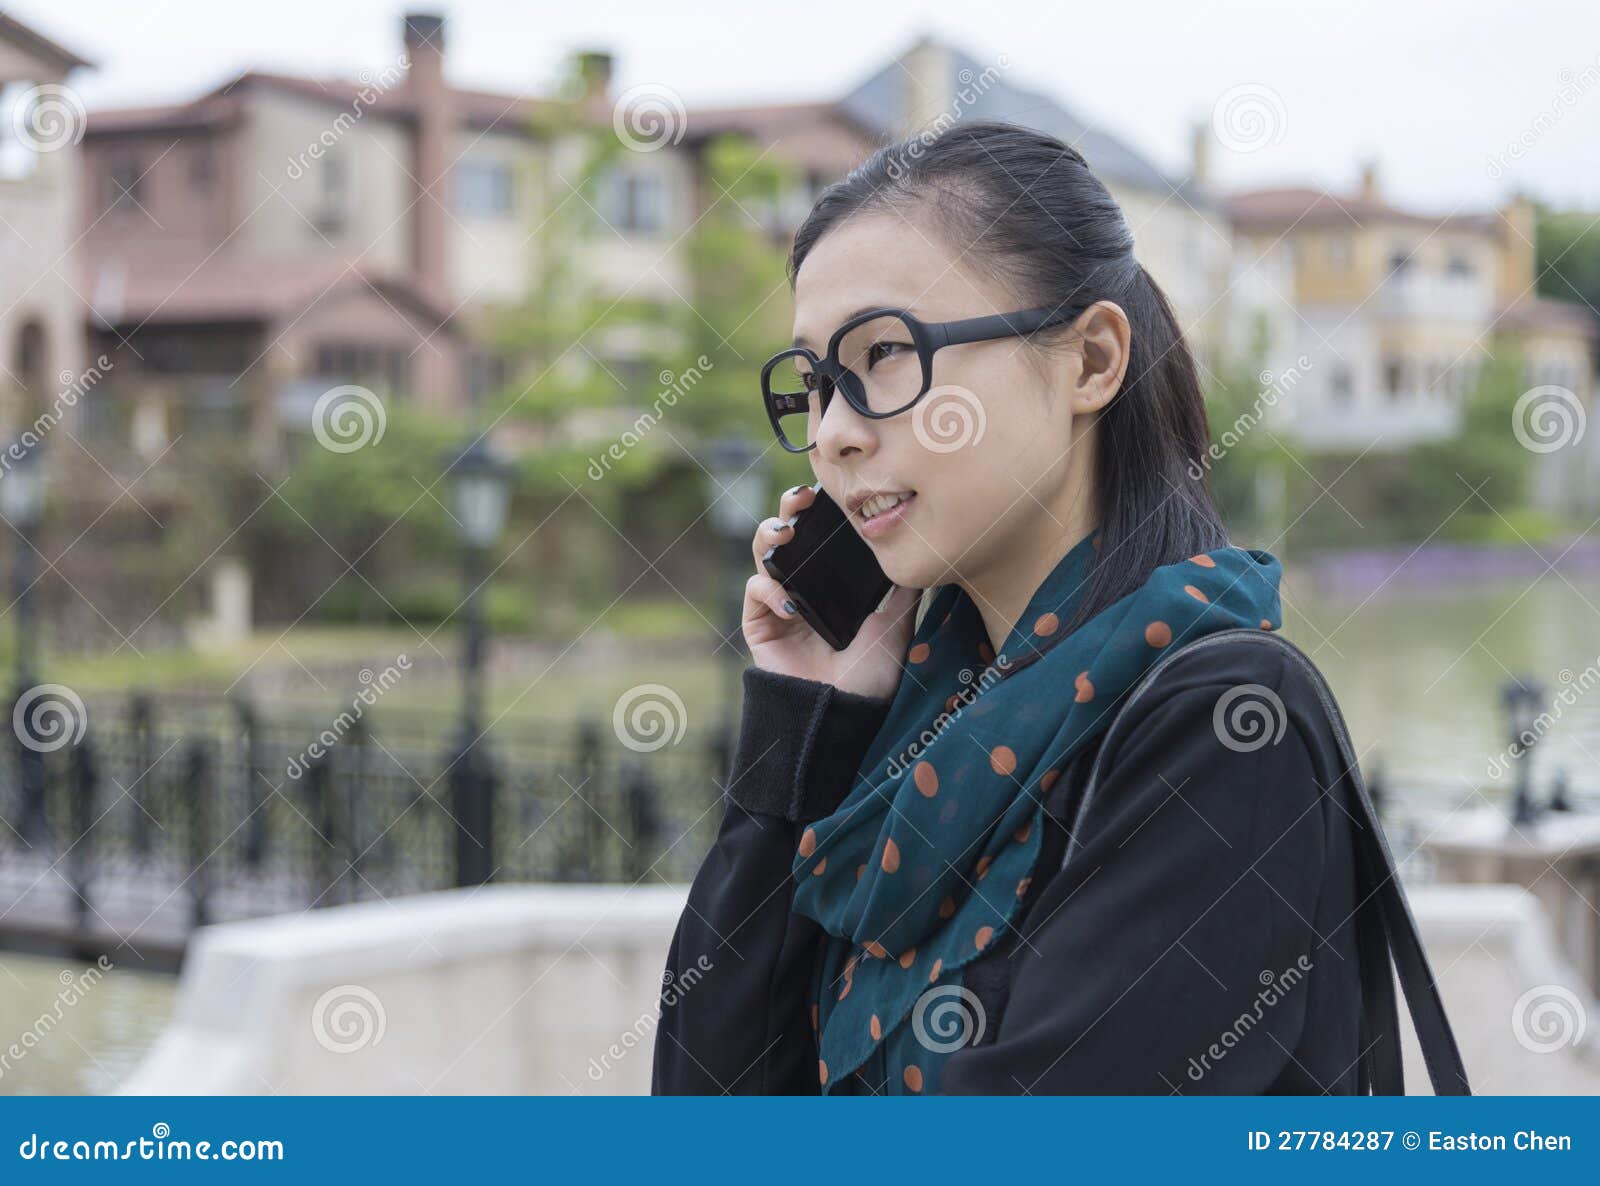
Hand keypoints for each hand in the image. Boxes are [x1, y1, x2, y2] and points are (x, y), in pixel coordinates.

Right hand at [742, 483, 920, 701]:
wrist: (845, 714)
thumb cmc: (872, 675)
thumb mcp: (896, 624)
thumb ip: (903, 590)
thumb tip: (922, 553)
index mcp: (833, 585)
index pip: (823, 537)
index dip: (821, 511)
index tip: (833, 491)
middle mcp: (804, 588)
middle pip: (788, 535)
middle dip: (789, 508)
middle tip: (801, 498)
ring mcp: (779, 605)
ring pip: (765, 554)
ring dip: (769, 535)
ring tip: (785, 532)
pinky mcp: (759, 625)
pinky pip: (755, 590)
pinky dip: (769, 589)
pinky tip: (791, 604)